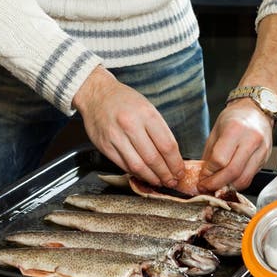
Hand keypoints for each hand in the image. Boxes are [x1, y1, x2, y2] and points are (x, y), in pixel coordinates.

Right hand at [72, 66, 184, 187]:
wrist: (96, 94)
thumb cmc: (124, 100)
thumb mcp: (147, 107)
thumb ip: (159, 130)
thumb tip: (171, 156)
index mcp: (146, 113)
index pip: (167, 145)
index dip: (176, 163)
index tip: (180, 171)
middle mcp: (131, 125)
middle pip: (154, 158)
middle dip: (166, 174)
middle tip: (172, 181)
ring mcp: (116, 136)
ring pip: (138, 166)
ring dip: (152, 178)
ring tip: (159, 181)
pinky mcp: (105, 146)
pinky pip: (123, 165)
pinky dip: (136, 173)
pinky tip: (143, 174)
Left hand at [198, 100, 272, 191]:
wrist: (256, 111)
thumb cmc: (234, 118)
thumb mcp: (216, 129)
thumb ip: (209, 152)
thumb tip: (202, 174)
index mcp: (235, 129)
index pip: (219, 159)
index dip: (208, 172)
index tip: (201, 177)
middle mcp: (250, 140)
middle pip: (232, 172)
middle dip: (216, 184)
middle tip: (205, 187)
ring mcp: (261, 150)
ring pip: (243, 178)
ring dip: (227, 187)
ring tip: (216, 186)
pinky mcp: (265, 159)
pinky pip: (250, 177)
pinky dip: (238, 183)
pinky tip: (229, 181)